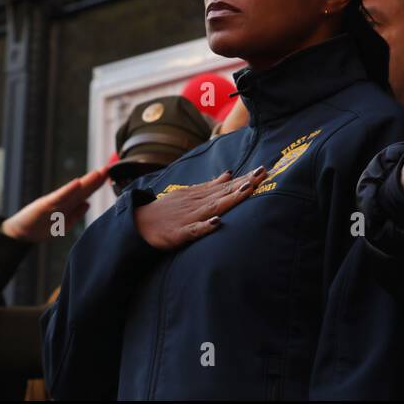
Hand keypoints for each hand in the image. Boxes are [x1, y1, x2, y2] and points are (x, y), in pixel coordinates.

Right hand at [1, 165, 110, 241]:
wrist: (18, 234)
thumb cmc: (38, 227)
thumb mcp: (62, 224)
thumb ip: (75, 214)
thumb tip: (87, 203)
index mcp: (67, 205)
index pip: (85, 193)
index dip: (97, 184)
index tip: (110, 175)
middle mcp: (62, 201)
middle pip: (82, 189)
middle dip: (95, 179)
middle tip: (109, 168)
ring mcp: (54, 202)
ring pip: (73, 190)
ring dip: (86, 181)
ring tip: (98, 173)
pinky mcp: (44, 205)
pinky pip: (59, 197)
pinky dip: (68, 190)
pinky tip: (78, 183)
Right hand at [133, 167, 267, 250]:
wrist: (139, 223)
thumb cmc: (168, 209)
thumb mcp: (190, 193)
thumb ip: (211, 186)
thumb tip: (230, 174)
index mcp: (200, 195)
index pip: (227, 186)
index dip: (245, 178)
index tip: (263, 170)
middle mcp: (197, 203)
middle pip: (224, 193)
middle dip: (244, 184)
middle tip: (262, 174)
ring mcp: (189, 217)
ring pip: (213, 207)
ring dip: (230, 199)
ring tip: (247, 190)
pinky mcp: (179, 233)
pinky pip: (194, 230)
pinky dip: (205, 226)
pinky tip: (217, 222)